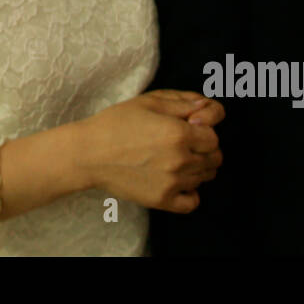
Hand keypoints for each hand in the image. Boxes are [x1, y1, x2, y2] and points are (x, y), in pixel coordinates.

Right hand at [73, 90, 223, 213]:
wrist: (89, 154)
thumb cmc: (116, 123)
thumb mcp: (149, 101)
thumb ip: (183, 102)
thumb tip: (208, 108)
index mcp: (179, 132)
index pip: (213, 137)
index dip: (204, 130)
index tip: (190, 128)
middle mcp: (180, 159)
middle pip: (214, 158)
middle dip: (204, 148)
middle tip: (184, 143)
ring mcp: (172, 182)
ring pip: (205, 177)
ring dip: (197, 167)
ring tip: (174, 159)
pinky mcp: (162, 200)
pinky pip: (193, 202)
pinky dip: (191, 193)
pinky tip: (178, 181)